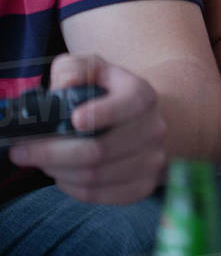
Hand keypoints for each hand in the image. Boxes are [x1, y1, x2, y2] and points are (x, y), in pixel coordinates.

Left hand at [8, 54, 166, 205]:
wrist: (142, 120)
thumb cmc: (106, 94)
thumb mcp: (91, 69)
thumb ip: (74, 68)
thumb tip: (65, 85)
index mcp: (143, 95)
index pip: (128, 105)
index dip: (101, 114)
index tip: (74, 120)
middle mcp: (154, 129)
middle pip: (100, 150)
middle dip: (53, 153)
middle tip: (22, 151)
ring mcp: (152, 160)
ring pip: (95, 177)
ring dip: (59, 171)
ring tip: (41, 161)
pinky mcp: (143, 186)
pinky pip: (99, 195)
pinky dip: (72, 188)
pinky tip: (62, 175)